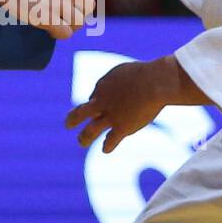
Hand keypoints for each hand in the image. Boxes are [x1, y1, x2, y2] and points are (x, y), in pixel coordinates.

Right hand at [0, 0, 94, 39]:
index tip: (63, 2)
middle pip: (87, 8)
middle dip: (77, 12)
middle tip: (63, 15)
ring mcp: (60, 3)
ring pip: (79, 22)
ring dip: (69, 25)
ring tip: (57, 24)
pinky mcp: (48, 17)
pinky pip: (65, 33)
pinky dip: (58, 33)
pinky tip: (49, 29)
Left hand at [66, 57, 180, 152]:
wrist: (154, 83)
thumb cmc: (145, 74)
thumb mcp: (126, 71)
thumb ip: (119, 80)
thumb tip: (119, 86)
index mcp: (103, 86)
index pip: (95, 96)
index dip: (98, 101)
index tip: (103, 105)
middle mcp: (102, 102)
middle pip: (81, 112)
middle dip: (72, 119)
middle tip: (67, 124)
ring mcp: (111, 116)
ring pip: (90, 130)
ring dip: (84, 138)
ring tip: (81, 142)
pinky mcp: (122, 127)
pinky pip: (111, 140)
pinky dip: (108, 146)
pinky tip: (105, 150)